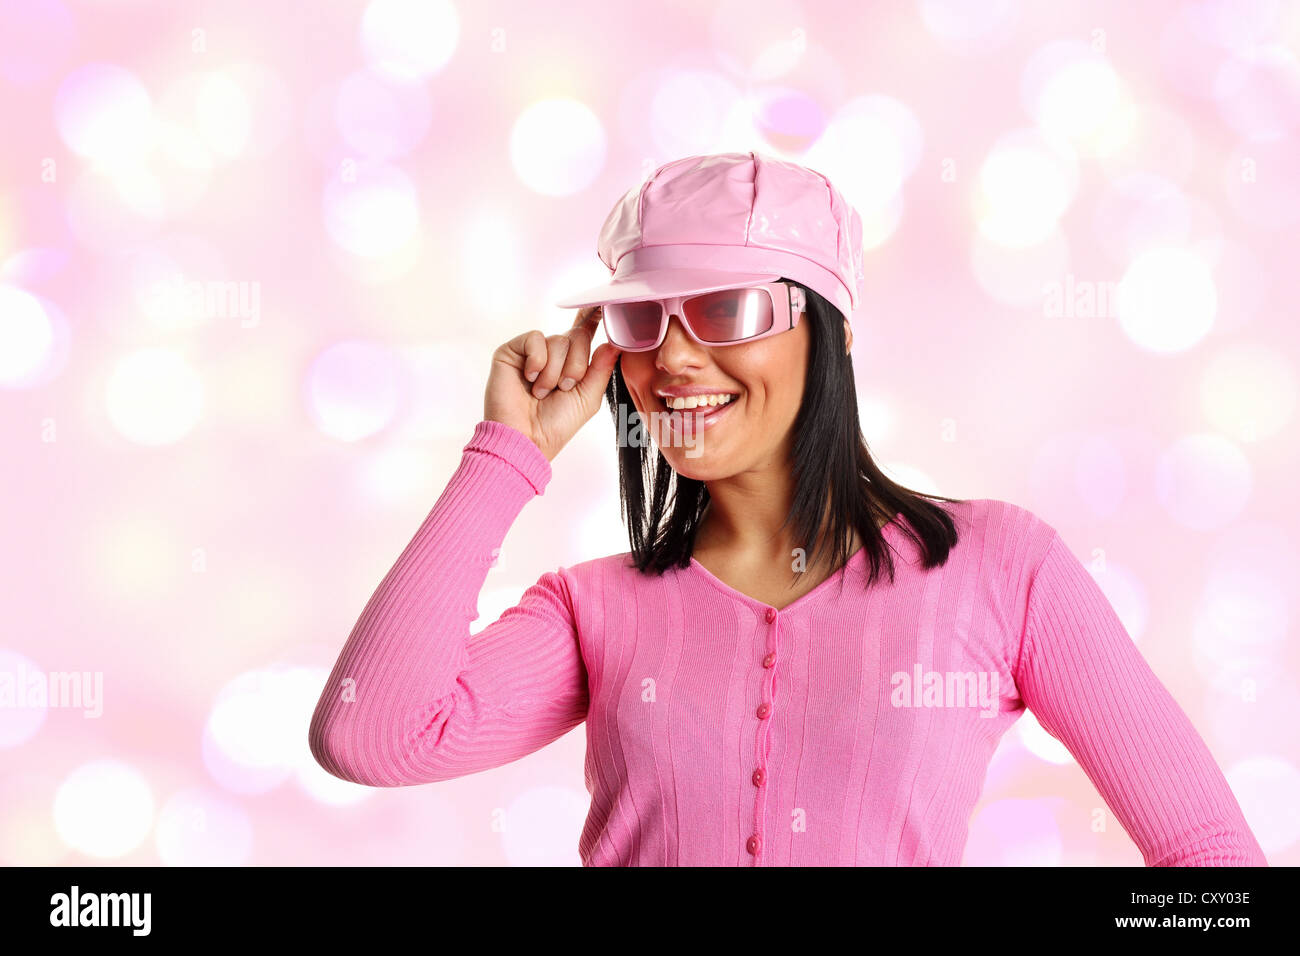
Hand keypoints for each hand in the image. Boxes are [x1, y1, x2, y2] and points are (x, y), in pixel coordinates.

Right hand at [484, 306, 621, 461]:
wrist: (526, 439)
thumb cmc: (556, 425)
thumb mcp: (588, 398)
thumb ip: (601, 369)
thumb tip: (613, 343)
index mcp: (571, 363)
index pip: (584, 332)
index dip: (593, 316)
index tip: (603, 303)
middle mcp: (552, 354)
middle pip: (577, 336)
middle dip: (577, 365)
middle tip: (563, 388)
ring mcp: (531, 352)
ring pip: (558, 339)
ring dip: (555, 371)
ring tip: (542, 392)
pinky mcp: (511, 351)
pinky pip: (535, 338)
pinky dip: (537, 361)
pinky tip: (530, 378)